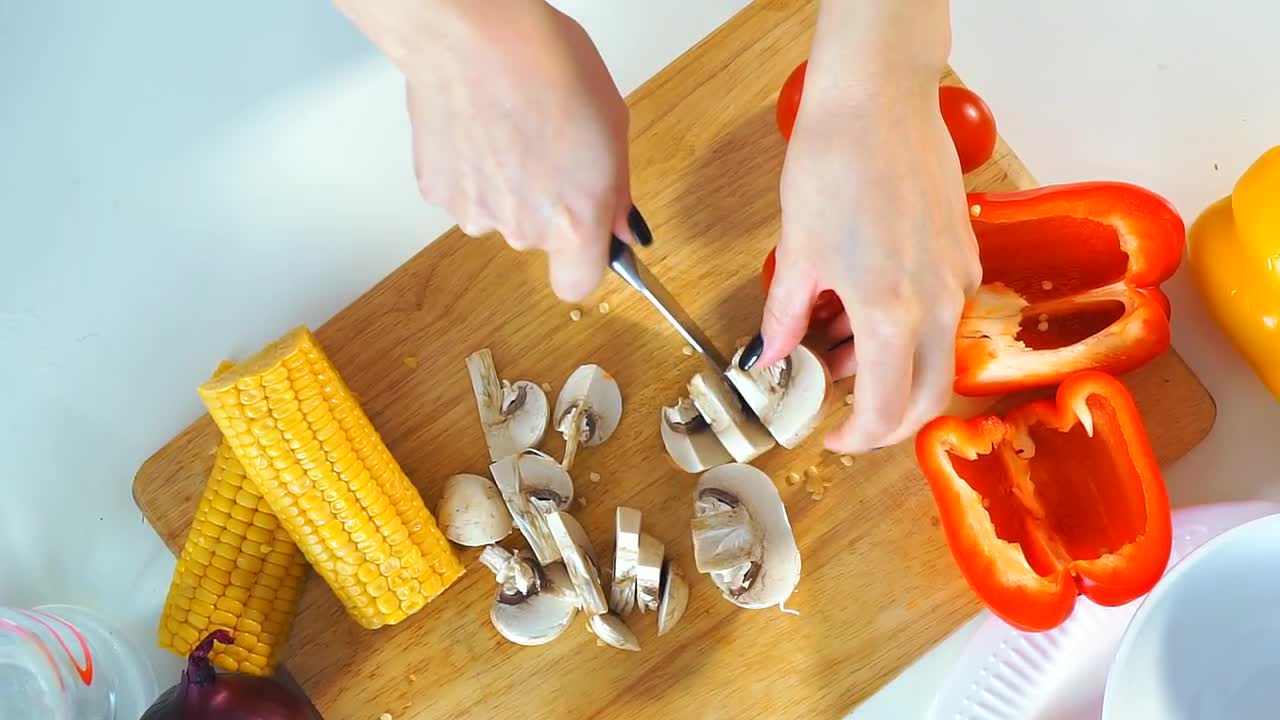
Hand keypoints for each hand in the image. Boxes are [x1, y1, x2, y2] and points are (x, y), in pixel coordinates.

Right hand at [336, 0, 643, 301]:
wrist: (474, 37)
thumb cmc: (544, 67)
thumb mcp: (612, 127)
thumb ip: (617, 192)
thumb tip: (621, 228)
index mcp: (574, 221)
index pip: (577, 284)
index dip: (583, 260)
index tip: (588, 239)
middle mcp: (523, 229)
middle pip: (538, 240)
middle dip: (547, 205)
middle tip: (548, 150)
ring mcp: (475, 214)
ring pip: (499, 214)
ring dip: (507, 187)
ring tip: (511, 131)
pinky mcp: (439, 193)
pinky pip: (465, 194)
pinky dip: (473, 170)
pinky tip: (481, 130)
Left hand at [748, 76, 980, 453]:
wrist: (877, 98)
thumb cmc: (834, 164)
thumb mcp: (796, 251)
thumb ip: (784, 315)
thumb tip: (770, 356)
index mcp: (892, 313)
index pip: (885, 411)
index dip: (856, 438)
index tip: (831, 437)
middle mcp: (939, 303)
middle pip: (926, 396)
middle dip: (885, 419)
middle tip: (844, 414)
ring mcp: (958, 276)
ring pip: (934, 353)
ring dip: (890, 366)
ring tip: (834, 341)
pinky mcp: (963, 251)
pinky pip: (941, 312)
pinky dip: (906, 327)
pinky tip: (862, 303)